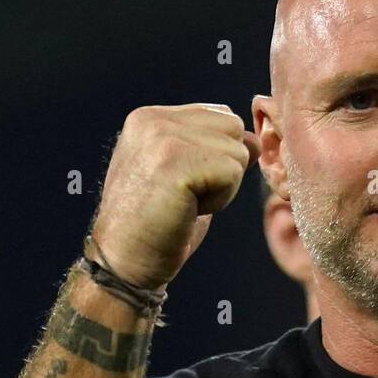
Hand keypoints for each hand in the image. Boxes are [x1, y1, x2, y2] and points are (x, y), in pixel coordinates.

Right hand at [89, 103, 259, 287]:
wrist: (124, 262)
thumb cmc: (155, 227)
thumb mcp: (183, 176)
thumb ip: (210, 149)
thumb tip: (254, 140)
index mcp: (150, 118)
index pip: (219, 114)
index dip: (218, 155)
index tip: (186, 185)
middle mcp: (153, 120)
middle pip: (233, 127)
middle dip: (224, 167)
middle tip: (188, 196)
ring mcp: (163, 138)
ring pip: (238, 151)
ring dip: (223, 187)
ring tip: (186, 203)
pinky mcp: (177, 161)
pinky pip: (233, 172)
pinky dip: (221, 200)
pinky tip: (189, 211)